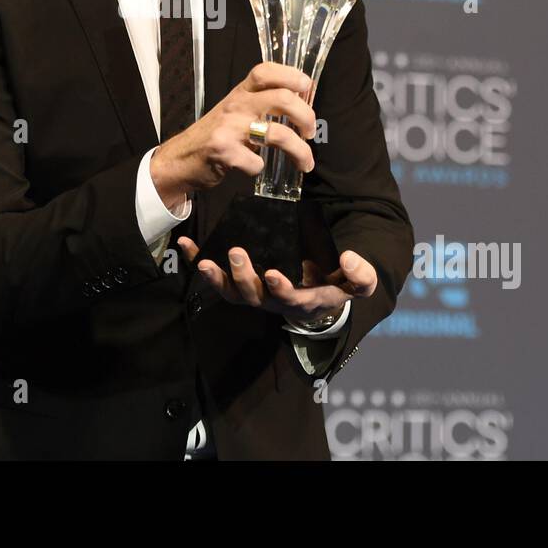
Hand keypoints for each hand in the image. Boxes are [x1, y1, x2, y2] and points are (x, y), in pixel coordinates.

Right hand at [150, 62, 317, 205]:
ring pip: (278, 134)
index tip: (306, 86)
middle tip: (310, 131)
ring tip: (306, 162)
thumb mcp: (235, 111)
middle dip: (306, 116)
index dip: (290, 74)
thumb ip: (261, 105)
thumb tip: (302, 104)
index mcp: (240, 92)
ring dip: (299, 151)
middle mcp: (236, 105)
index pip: (265, 71)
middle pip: (282, 99)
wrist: (179, 159)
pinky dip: (259, 168)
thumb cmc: (215, 134)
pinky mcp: (224, 152)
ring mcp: (229, 128)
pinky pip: (257, 163)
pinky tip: (252, 167)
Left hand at [176, 237, 376, 321]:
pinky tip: (186, 247)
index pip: (287, 299)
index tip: (274, 274)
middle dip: (243, 277)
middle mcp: (271, 300)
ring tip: (204, 261)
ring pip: (231, 292)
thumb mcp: (354, 285)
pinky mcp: (238, 284)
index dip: (280, 289)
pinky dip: (198, 262)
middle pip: (253, 296)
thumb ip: (361, 276)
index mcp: (300, 301)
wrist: (315, 297)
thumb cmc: (334, 286)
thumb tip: (351, 259)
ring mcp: (252, 293)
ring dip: (216, 278)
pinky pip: (216, 277)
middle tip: (236, 254)